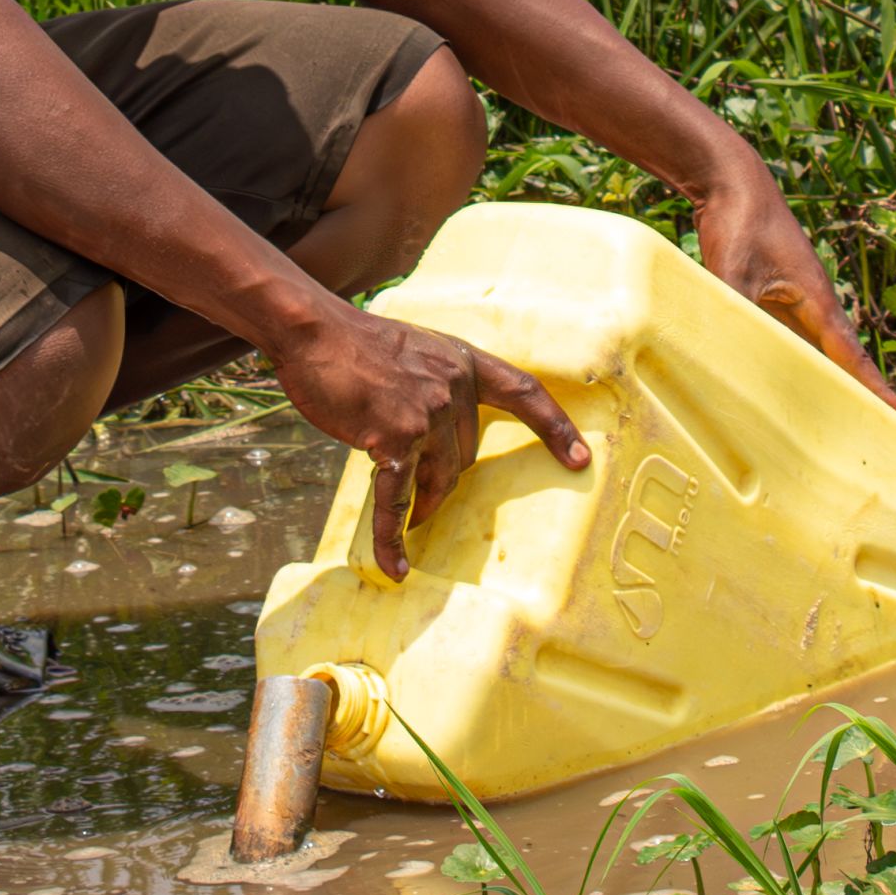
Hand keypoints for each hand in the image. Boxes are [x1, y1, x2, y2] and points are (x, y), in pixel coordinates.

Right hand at [273, 302, 587, 580]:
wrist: (315, 331)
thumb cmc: (356, 344)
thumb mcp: (416, 351)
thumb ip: (438, 382)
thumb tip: (440, 430)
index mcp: (464, 361)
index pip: (523, 391)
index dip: (554, 426)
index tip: (580, 459)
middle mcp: (454, 386)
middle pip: (466, 453)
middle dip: (446, 478)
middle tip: (425, 499)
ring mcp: (427, 412)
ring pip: (440, 476)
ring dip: (426, 504)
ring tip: (411, 526)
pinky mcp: (395, 437)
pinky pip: (398, 497)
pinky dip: (392, 534)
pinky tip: (395, 563)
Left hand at [697, 167, 895, 416]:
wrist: (730, 180)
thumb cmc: (738, 222)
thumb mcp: (732, 274)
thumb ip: (734, 314)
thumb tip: (724, 355)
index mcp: (816, 300)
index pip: (852, 357)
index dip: (876, 390)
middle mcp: (813, 302)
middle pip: (842, 359)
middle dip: (863, 393)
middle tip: (884, 430)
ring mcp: (795, 296)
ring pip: (817, 350)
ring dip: (832, 379)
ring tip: (843, 416)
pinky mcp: (774, 291)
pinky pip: (793, 336)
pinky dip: (799, 360)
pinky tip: (786, 378)